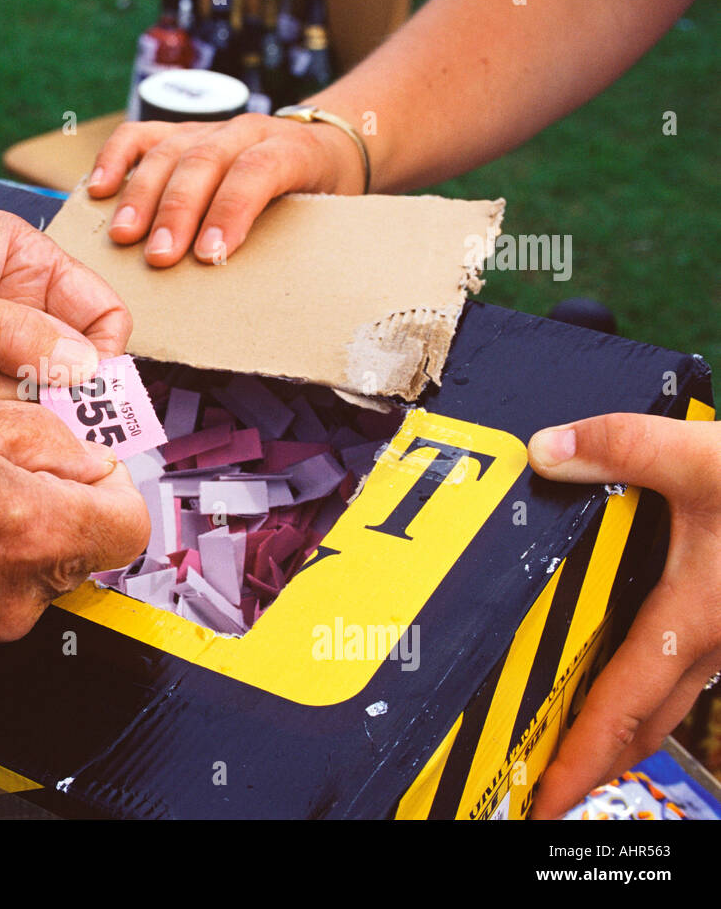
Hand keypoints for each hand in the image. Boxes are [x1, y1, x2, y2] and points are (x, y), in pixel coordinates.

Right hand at [87, 112, 364, 267]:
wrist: (324, 146)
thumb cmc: (319, 192)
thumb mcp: (325, 214)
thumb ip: (292, 239)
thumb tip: (262, 295)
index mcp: (291, 149)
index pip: (257, 171)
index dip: (231, 210)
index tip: (210, 254)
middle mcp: (246, 132)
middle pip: (204, 162)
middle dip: (177, 211)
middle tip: (159, 257)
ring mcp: (209, 129)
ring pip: (168, 150)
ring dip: (141, 195)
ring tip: (123, 236)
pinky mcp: (179, 132)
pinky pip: (140, 136)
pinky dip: (115, 159)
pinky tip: (99, 189)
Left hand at [526, 413, 720, 817]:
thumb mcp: (705, 459)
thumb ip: (622, 448)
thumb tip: (547, 451)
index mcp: (693, 618)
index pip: (620, 706)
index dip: (577, 759)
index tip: (546, 801)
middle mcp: (718, 639)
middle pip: (646, 719)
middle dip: (597, 756)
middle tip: (553, 780)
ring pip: (677, 693)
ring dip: (632, 717)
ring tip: (588, 729)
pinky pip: (701, 663)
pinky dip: (663, 677)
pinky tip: (649, 655)